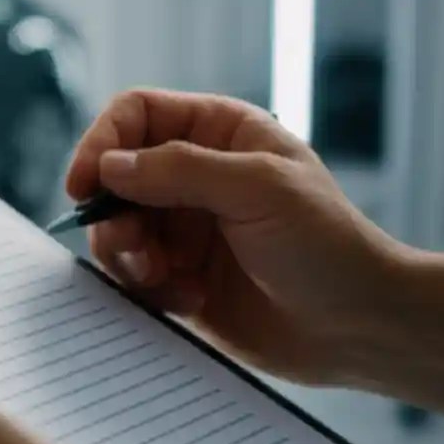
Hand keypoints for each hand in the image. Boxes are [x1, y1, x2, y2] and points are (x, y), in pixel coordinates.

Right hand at [66, 90, 408, 384]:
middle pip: (115, 175)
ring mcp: (187, 227)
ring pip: (117, 228)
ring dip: (127, 255)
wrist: (359, 327)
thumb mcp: (258, 188)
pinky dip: (149, 290)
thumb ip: (179, 169)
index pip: (136, 115)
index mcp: (219, 132)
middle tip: (133, 245)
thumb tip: (110, 166)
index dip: (102, 142)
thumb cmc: (327, 245)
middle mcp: (196, 175)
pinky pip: (133, 275)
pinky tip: (190, 300)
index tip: (84, 184)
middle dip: (113, 213)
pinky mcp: (181, 277)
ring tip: (163, 277)